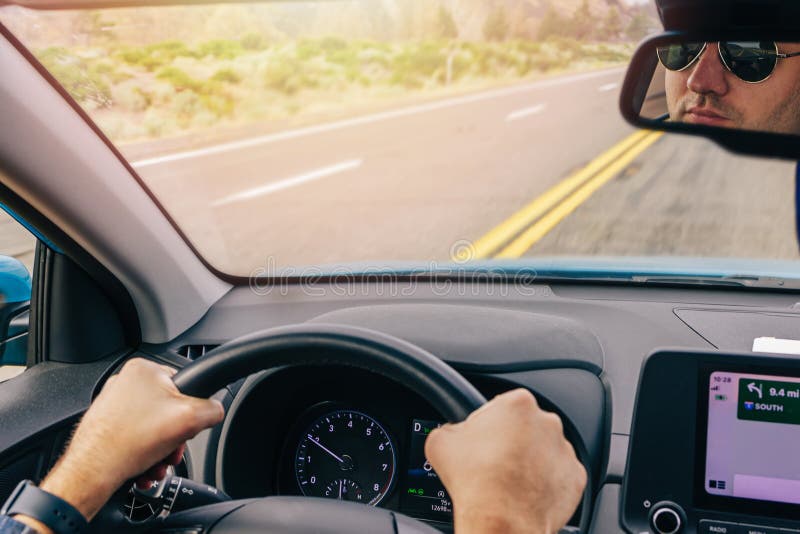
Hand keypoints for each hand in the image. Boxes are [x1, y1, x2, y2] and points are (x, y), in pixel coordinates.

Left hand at [38, 358, 223, 520]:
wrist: (91, 473)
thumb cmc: (126, 443)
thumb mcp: (189, 420)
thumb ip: (212, 409)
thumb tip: (215, 410)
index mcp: (144, 370)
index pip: (185, 386)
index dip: (191, 410)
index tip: (185, 428)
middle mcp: (126, 383)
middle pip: (169, 410)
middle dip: (174, 437)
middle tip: (171, 451)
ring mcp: (113, 404)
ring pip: (153, 427)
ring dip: (161, 449)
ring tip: (156, 463)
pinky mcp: (106, 424)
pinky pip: (137, 437)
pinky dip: (145, 454)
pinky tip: (145, 466)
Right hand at [424, 389, 586, 533]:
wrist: (502, 520)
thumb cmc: (476, 481)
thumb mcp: (440, 442)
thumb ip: (448, 428)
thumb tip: (448, 433)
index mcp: (518, 404)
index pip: (500, 405)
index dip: (486, 424)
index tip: (480, 439)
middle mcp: (547, 422)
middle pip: (524, 426)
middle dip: (510, 440)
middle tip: (492, 461)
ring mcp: (564, 450)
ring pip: (543, 449)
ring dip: (529, 460)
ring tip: (509, 481)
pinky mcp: (575, 476)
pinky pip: (559, 474)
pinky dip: (545, 482)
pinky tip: (526, 492)